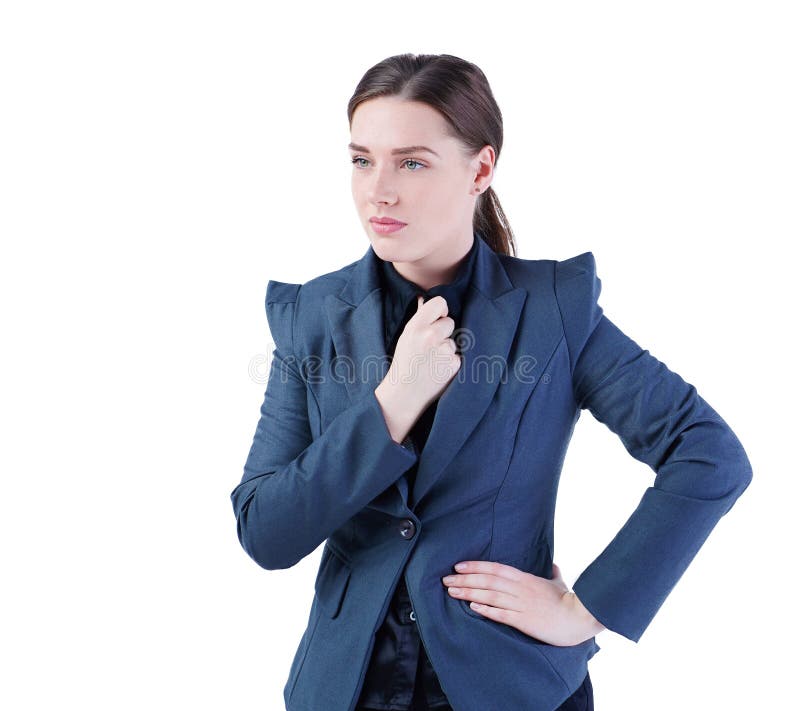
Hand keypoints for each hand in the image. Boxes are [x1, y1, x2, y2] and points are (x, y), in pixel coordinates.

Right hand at [385, 295, 461, 411]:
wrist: (405, 393)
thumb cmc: (404, 364)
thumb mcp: (405, 337)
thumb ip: (418, 318)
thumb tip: (424, 299)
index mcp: (417, 326)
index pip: (440, 303)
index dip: (440, 311)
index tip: (437, 319)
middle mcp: (431, 336)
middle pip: (450, 322)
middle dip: (444, 332)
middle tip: (431, 347)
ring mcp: (444, 350)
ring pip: (454, 341)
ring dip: (447, 349)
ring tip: (433, 361)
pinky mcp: (454, 364)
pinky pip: (458, 355)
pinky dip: (451, 362)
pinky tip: (439, 370)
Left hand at [441, 560, 604, 645]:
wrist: (580, 617)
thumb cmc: (569, 601)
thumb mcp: (559, 583)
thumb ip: (554, 574)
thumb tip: (554, 565)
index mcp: (525, 578)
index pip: (495, 568)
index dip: (475, 566)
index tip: (458, 566)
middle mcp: (520, 588)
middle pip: (487, 580)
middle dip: (465, 579)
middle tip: (446, 579)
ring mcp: (521, 604)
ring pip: (490, 595)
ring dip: (469, 592)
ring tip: (451, 592)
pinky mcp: (524, 620)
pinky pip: (501, 614)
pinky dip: (485, 610)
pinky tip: (472, 608)